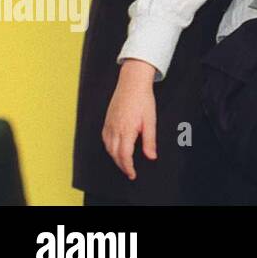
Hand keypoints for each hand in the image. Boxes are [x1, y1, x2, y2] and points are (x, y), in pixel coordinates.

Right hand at [102, 59, 158, 180]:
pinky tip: (115, 149)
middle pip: (115, 154)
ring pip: (108, 148)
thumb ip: (150, 140)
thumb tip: (151, 156)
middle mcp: (114, 129)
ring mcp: (109, 125)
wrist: (132, 83)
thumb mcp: (150, 120)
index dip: (128, 167)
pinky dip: (109, 148)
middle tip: (130, 172)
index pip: (124, 155)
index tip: (132, 174)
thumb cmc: (143, 99)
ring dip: (115, 158)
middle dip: (122, 165)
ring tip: (124, 163)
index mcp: (126, 130)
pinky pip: (105, 140)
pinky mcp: (106, 121)